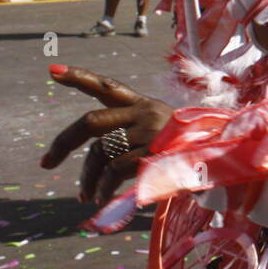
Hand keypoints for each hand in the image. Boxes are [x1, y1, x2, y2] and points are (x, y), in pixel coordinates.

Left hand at [40, 66, 172, 205]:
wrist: (221, 159)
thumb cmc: (183, 151)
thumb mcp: (155, 135)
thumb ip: (126, 139)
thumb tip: (89, 166)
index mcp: (143, 104)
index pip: (107, 86)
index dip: (79, 77)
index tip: (52, 71)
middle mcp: (144, 112)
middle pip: (91, 121)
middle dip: (64, 143)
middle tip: (46, 163)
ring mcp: (149, 131)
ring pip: (100, 151)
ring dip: (87, 178)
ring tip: (86, 195)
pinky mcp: (152, 151)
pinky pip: (114, 169)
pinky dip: (103, 187)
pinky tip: (101, 198)